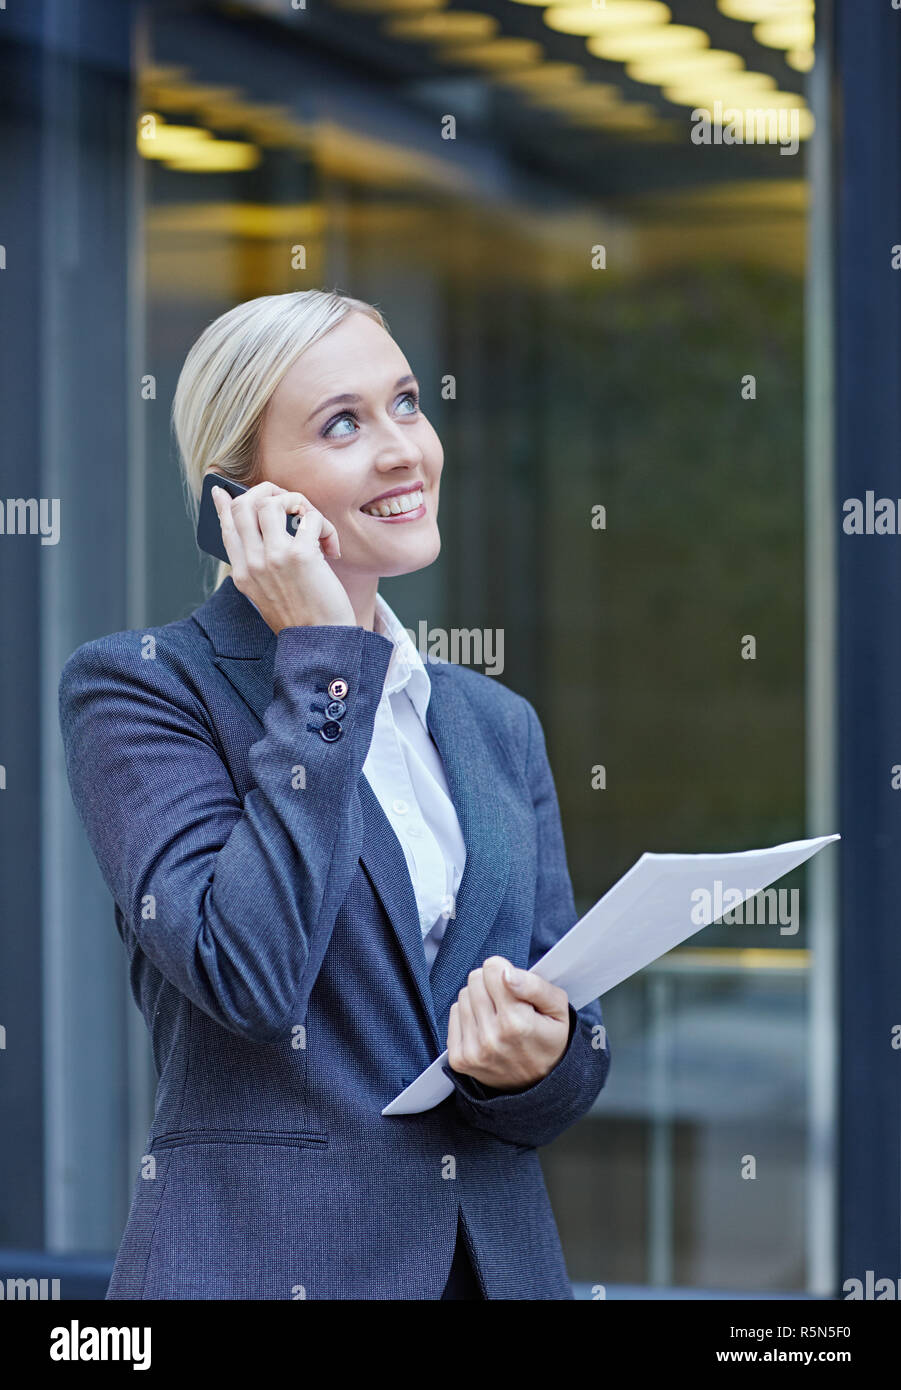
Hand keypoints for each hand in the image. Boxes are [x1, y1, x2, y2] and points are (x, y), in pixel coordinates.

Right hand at [212, 480, 355, 633]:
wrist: (321, 643)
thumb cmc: (301, 618)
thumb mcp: (266, 595)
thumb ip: (258, 567)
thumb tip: (260, 537)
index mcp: (241, 574)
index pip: (226, 528)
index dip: (224, 505)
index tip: (221, 489)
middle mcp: (253, 563)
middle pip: (244, 506)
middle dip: (267, 492)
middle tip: (289, 501)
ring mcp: (274, 558)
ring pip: (272, 503)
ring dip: (297, 502)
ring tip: (310, 521)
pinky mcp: (301, 556)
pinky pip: (310, 517)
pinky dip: (324, 525)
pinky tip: (331, 547)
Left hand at [447, 955, 569, 1091]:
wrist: (539, 1086)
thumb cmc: (549, 1041)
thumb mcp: (557, 1009)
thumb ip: (534, 986)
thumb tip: (505, 973)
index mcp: (517, 1022)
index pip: (492, 969)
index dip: (505, 972)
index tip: (514, 986)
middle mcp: (491, 1037)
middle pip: (475, 979)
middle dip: (491, 984)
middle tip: (508, 1003)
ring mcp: (472, 1050)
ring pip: (463, 995)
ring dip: (479, 1000)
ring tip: (498, 1017)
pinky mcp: (458, 1059)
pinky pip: (453, 1014)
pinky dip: (468, 1016)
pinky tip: (486, 1028)